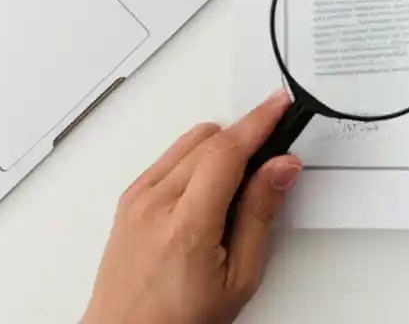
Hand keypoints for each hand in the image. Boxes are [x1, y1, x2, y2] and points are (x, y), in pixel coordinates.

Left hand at [82, 91, 302, 323]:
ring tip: (239, 184)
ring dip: (220, 147)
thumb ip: (260, 215)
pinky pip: (169, 157)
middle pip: (209, 140)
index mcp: (187, 225)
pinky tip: (209, 189)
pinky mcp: (128, 198)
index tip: (279, 105)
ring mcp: (136, 198)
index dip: (258, 122)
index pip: (227, 152)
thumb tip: (280, 169)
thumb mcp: (238, 278)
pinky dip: (195, 159)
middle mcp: (154, 203)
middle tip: (273, 156)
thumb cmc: (178, 320)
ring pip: (189, 142)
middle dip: (247, 138)